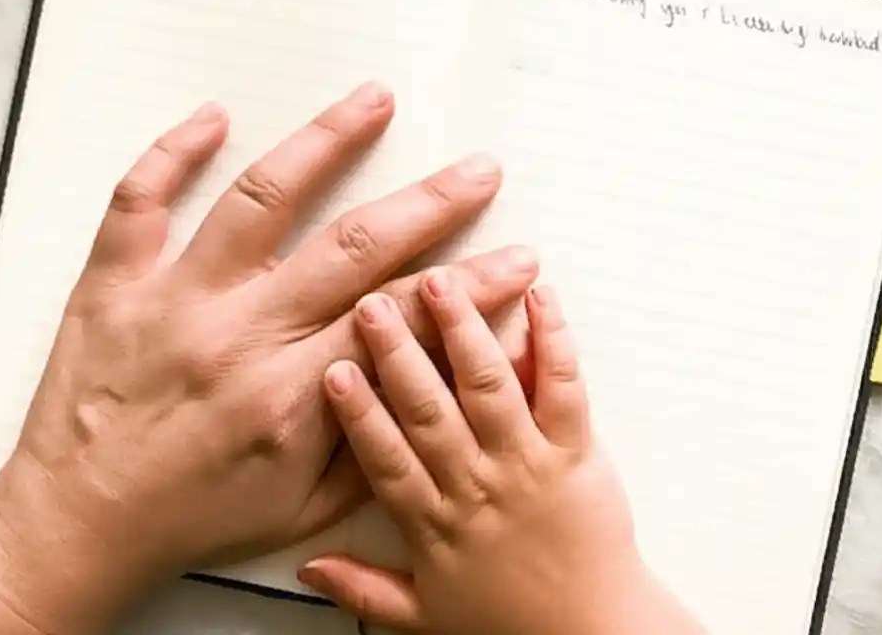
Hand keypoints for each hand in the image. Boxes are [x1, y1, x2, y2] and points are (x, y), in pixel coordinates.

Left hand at [0, 83, 538, 631]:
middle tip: (477, 169)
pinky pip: (139, 202)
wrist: (79, 524)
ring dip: (325, 142)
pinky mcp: (115, 285)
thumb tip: (424, 379)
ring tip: (374, 101)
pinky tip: (212, 116)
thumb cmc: (193, 519)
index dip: (473, 285)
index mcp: (292, 394)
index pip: (404, 317)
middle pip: (354, 244)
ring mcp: (173, 300)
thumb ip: (369, 444)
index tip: (517, 258)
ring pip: (259, 199)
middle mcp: (239, 335)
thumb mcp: (302, 510)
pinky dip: (172, 152)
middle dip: (431, 202)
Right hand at [302, 273, 701, 634]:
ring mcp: (529, 464)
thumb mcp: (422, 617)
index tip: (331, 368)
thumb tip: (303, 569)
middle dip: (399, 353)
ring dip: (463, 331)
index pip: (386, 458)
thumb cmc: (508, 624)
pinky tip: (540, 296)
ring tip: (440, 282)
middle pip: (430, 410)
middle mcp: (477, 485)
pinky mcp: (577, 452)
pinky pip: (565, 388)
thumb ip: (361, 587)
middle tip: (372, 304)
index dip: (358, 413)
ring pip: (490, 387)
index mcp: (434, 522)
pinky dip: (554, 340)